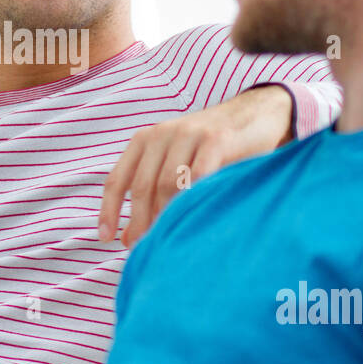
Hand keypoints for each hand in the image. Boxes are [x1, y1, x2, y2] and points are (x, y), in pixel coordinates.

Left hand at [98, 84, 292, 246]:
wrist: (257, 114)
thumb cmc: (212, 148)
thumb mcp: (176, 165)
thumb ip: (151, 195)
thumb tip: (126, 238)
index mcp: (145, 140)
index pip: (118, 179)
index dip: (109, 210)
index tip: (105, 238)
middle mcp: (163, 134)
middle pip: (143, 187)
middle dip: (140, 222)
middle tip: (144, 249)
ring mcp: (189, 134)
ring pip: (169, 184)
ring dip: (167, 216)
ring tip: (170, 239)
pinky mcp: (217, 140)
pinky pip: (199, 176)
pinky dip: (194, 200)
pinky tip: (195, 219)